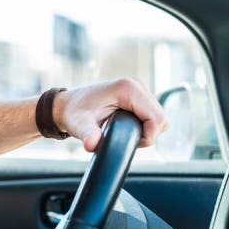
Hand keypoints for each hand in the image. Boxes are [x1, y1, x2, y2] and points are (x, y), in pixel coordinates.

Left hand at [53, 78, 169, 151]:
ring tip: (122, 132)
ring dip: (145, 130)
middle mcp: (136, 84)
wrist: (67, 105)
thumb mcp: (79, 125)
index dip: (148, 136)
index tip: (129, 142)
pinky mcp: (138, 95)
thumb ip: (88, 134)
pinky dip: (144, 125)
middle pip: (161, 119)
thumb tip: (92, 144)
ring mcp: (139, 88)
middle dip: (146, 134)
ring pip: (159, 118)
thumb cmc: (73, 113)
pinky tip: (126, 127)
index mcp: (128, 88)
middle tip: (123, 138)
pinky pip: (152, 115)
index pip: (157, 118)